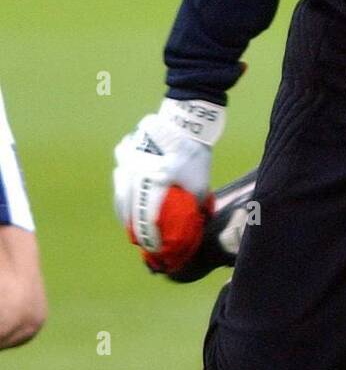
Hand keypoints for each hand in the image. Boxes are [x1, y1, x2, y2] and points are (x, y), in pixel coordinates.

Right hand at [113, 98, 225, 267]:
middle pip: (129, 207)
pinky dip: (121, 189)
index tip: (152, 246)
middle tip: (137, 238)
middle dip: (132, 225)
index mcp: (157, 182)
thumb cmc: (196, 155)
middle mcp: (139, 173)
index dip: (148, 235)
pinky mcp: (126, 153)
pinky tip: (124, 196)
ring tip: (127, 221)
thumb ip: (196, 205)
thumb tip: (196, 222)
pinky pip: (120, 175)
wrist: (184, 123)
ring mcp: (129, 162)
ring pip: (120, 192)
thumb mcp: (200, 184)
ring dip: (123, 209)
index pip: (147, 216)